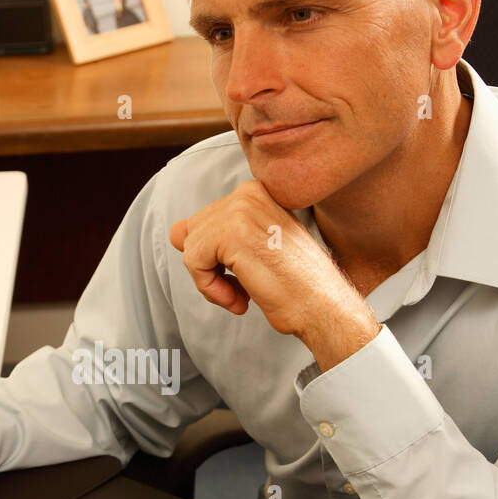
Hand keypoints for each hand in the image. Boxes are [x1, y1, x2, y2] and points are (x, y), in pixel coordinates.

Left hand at [169, 179, 380, 370]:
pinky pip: (192, 262)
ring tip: (240, 295)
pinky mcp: (231, 234)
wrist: (321, 305)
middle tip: (242, 288)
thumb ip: (215, 235)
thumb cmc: (295, 284)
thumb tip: (176, 231)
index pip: (207, 222)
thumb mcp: (252, 250)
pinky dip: (209, 288)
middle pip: (194, 233)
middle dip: (211, 267)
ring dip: (210, 282)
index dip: (217, 257)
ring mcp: (239, 210)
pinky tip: (237, 298)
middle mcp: (247, 193)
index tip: (245, 274)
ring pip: (190, 248)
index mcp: (256, 192)